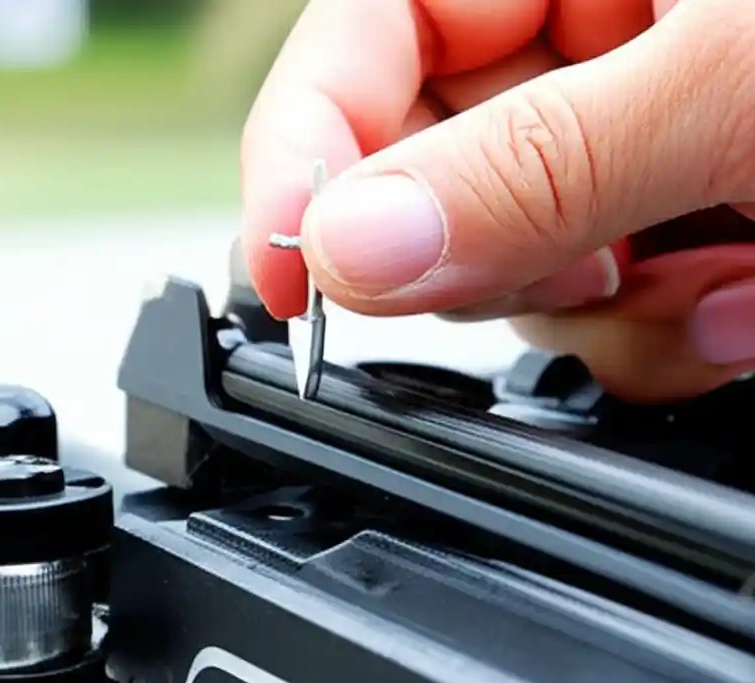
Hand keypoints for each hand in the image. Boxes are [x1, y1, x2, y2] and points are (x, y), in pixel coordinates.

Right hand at [240, 0, 754, 402]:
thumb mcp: (727, 87)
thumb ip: (534, 167)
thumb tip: (346, 250)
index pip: (361, 35)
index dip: (298, 152)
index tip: (283, 278)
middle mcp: (578, 50)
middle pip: (421, 177)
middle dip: (487, 257)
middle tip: (576, 266)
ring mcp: (627, 146)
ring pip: (509, 271)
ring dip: (607, 314)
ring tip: (724, 282)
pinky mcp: (676, 227)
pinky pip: (601, 316)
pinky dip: (667, 338)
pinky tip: (747, 300)